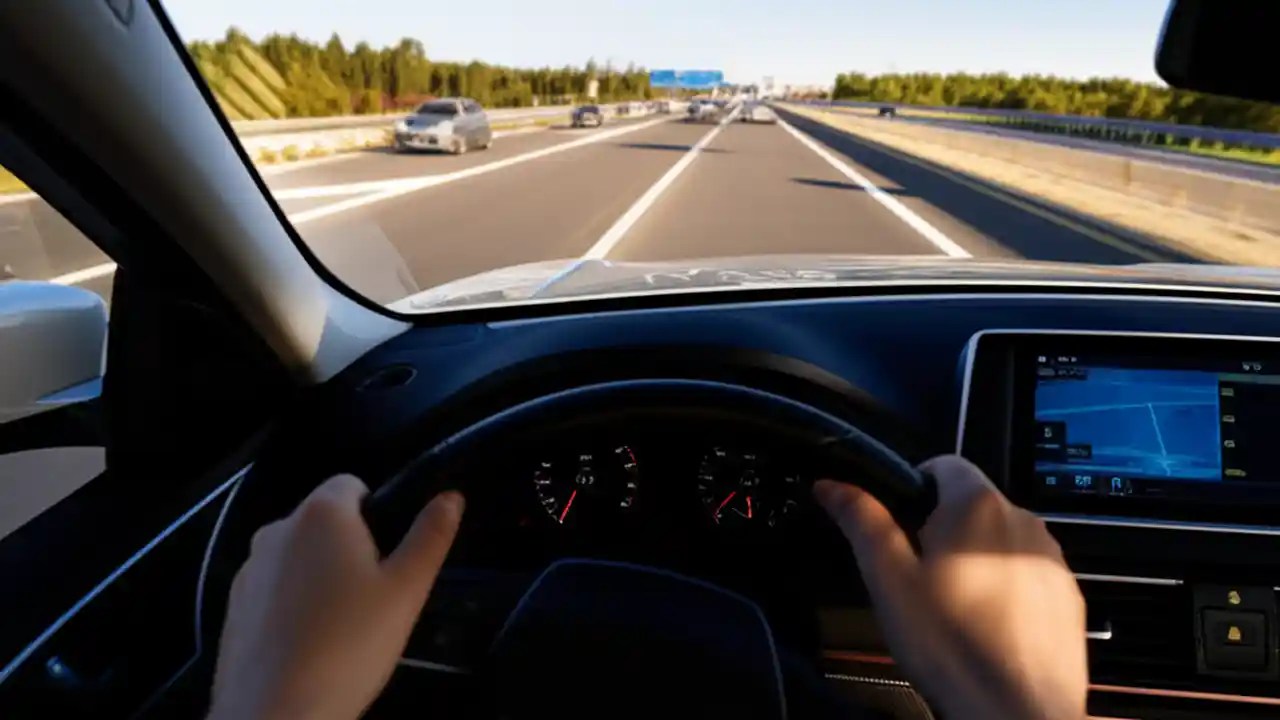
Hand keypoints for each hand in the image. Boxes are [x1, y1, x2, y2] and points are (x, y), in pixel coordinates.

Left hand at [208, 475, 464, 719]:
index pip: (351, 484)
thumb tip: (451, 497)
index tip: (388, 558)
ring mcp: (248, 570)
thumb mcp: (406, 591)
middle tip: (373, 598)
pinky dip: (291, 606)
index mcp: (322, 514)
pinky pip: (273, 591)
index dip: (376, 512)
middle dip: (348, 547)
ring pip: (296, 558)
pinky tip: (308, 647)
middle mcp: (276, 529)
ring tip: (341, 629)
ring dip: (318, 577)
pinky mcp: (232, 608)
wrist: (277, 713)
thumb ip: (430, 537)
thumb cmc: (351, 643)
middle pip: (323, 522)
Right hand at [814, 456, 1085, 719]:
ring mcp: (1054, 559)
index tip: (899, 529)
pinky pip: (1029, 575)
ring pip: (1002, 540)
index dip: (914, 487)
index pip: (943, 463)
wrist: (1017, 711)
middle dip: (944, 528)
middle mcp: (1025, 519)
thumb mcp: (889, 580)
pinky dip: (1009, 589)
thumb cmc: (947, 641)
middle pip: (974, 504)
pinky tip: (989, 628)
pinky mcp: (1070, 597)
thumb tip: (831, 484)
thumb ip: (863, 522)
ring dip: (977, 558)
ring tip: (953, 609)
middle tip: (918, 578)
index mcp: (978, 504)